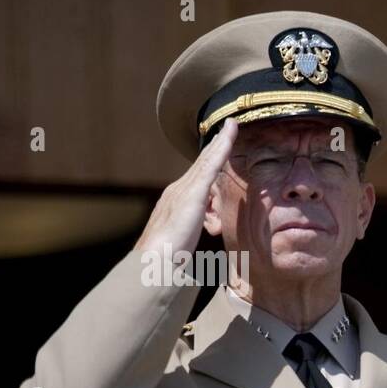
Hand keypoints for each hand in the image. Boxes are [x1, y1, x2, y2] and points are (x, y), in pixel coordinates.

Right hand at [135, 118, 237, 255]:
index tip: (220, 149)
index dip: (209, 161)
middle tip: (228, 127)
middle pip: (202, 163)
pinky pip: (210, 166)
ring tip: (232, 126)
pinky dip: (221, 149)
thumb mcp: (185, 241)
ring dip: (221, 142)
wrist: (154, 260)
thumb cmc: (169, 258)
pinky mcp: (193, 193)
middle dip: (215, 145)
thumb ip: (194, 232)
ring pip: (207, 160)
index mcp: (179, 201)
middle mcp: (179, 190)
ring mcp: (184, 189)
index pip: (199, 178)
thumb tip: (200, 238)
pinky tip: (230, 136)